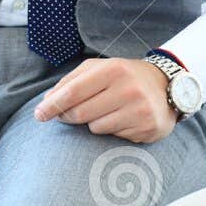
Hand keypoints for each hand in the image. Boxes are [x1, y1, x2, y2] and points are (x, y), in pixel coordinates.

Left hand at [34, 58, 176, 143]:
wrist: (166, 86)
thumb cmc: (124, 76)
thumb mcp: (99, 68)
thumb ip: (72, 81)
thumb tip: (47, 102)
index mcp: (112, 69)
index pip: (73, 91)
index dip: (52, 105)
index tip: (39, 115)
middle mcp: (128, 89)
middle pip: (81, 113)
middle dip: (68, 116)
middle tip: (66, 115)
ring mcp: (139, 110)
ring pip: (95, 127)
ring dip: (92, 123)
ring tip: (104, 111)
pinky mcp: (146, 128)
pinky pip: (113, 136)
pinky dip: (110, 130)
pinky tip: (121, 118)